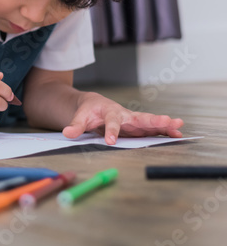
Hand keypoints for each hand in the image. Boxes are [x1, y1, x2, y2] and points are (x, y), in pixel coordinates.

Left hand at [62, 92, 184, 143]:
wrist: (95, 104)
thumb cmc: (89, 110)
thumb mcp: (80, 117)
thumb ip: (76, 126)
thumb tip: (67, 133)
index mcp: (110, 112)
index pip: (111, 122)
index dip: (111, 131)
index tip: (110, 141)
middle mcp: (125, 115)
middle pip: (140, 117)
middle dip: (153, 120)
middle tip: (168, 120)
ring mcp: (133, 121)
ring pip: (150, 123)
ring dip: (164, 125)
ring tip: (179, 126)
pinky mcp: (138, 127)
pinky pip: (153, 129)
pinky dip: (165, 131)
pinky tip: (178, 134)